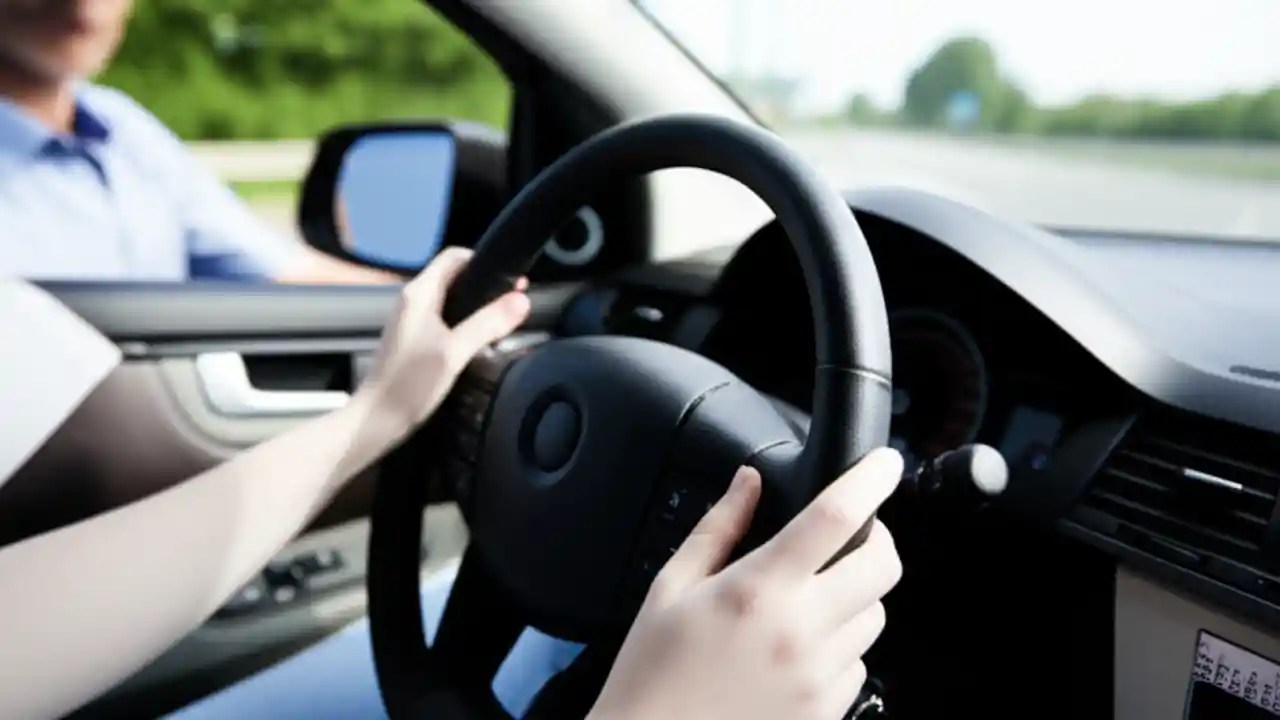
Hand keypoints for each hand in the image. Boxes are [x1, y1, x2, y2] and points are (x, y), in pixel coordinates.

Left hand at [357, 247, 530, 438]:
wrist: (377, 418)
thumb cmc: (410, 384)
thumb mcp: (455, 352)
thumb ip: (488, 323)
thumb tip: (522, 300)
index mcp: (419, 294)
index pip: (455, 257)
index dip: (485, 262)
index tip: (511, 281)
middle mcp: (412, 300)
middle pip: (455, 277)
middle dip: (485, 286)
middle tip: (512, 304)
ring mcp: (411, 319)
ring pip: (450, 299)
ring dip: (476, 306)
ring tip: (500, 323)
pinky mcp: (413, 338)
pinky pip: (443, 319)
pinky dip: (463, 323)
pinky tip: (477, 343)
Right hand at [590, 448, 904, 719]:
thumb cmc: (653, 672)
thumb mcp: (670, 587)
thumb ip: (718, 528)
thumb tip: (749, 482)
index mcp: (757, 589)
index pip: (836, 517)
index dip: (871, 480)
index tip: (885, 462)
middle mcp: (799, 631)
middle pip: (883, 565)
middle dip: (876, 540)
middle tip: (846, 537)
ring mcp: (819, 676)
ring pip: (876, 615)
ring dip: (855, 597)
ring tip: (806, 604)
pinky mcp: (826, 710)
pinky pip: (860, 664)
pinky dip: (841, 647)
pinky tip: (798, 650)